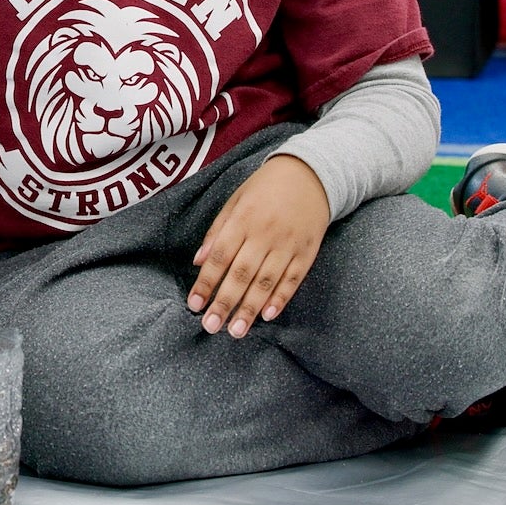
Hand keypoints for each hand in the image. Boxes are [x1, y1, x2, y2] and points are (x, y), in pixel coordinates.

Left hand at [188, 155, 330, 337]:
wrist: (310, 174)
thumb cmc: (265, 188)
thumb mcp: (235, 200)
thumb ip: (216, 231)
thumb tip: (199, 262)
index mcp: (242, 219)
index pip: (219, 257)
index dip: (206, 282)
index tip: (194, 305)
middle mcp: (265, 233)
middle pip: (241, 273)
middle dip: (225, 302)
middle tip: (211, 326)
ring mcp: (288, 244)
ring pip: (267, 281)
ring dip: (250, 308)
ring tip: (236, 330)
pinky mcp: (307, 252)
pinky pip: (294, 279)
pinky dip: (281, 298)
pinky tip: (268, 315)